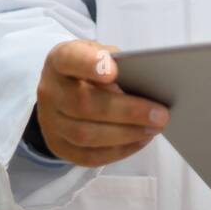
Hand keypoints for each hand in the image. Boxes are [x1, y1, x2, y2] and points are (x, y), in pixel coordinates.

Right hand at [35, 40, 169, 166]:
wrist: (64, 89)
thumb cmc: (91, 67)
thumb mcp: (100, 53)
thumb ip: (117, 62)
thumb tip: (147, 82)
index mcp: (60, 60)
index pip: (70, 59)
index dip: (90, 65)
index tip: (113, 70)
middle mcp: (50, 91)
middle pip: (84, 104)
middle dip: (127, 111)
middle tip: (160, 114)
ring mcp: (50, 122)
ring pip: (86, 135)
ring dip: (126, 134)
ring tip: (155, 128)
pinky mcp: (58, 146)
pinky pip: (88, 156)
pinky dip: (118, 151)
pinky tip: (140, 140)